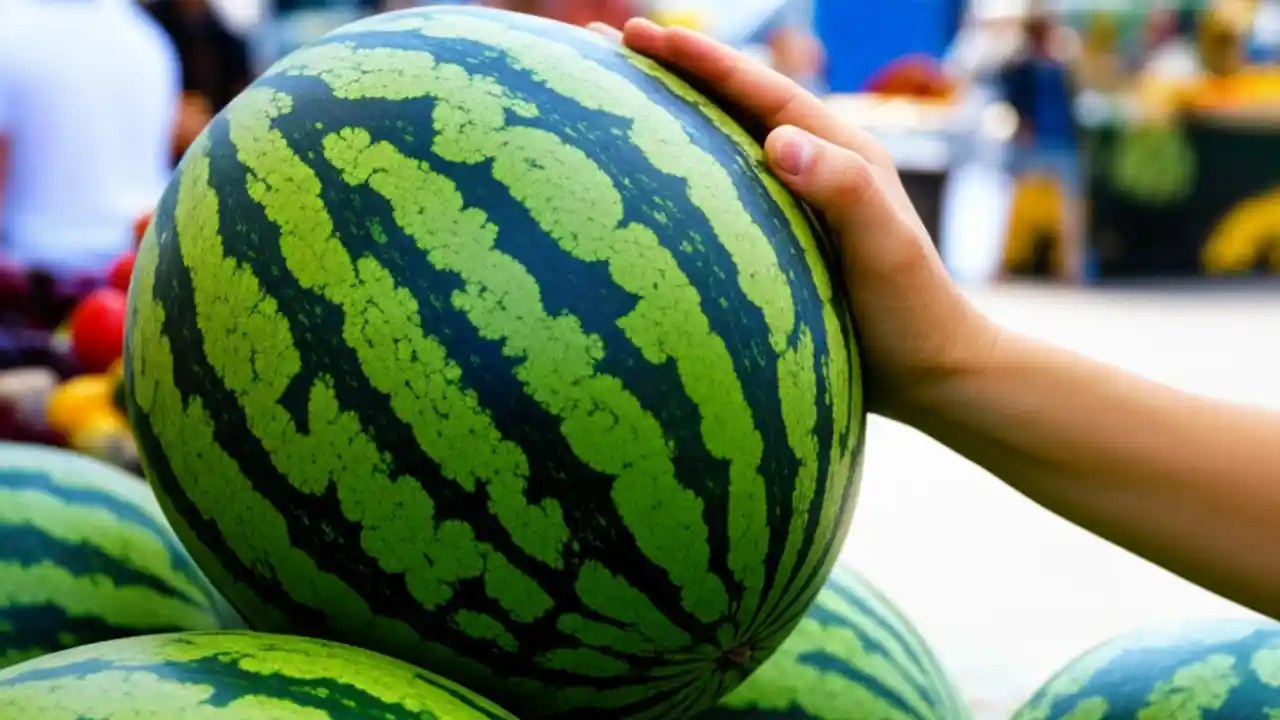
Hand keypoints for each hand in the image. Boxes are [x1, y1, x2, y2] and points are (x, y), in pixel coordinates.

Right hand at [596, 19, 999, 420]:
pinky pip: (720, 195)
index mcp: (839, 152)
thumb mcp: (883, 247)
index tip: (641, 36)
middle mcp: (814, 168)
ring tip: (611, 97)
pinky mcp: (781, 244)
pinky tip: (646, 191)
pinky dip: (681, 177)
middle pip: (733, 104)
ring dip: (670, 117)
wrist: (932, 373)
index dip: (702, 61)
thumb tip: (776, 141)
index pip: (761, 93)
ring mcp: (795, 206)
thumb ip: (841, 188)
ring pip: (721, 146)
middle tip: (604, 42)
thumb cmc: (911, 311)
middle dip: (671, 70)